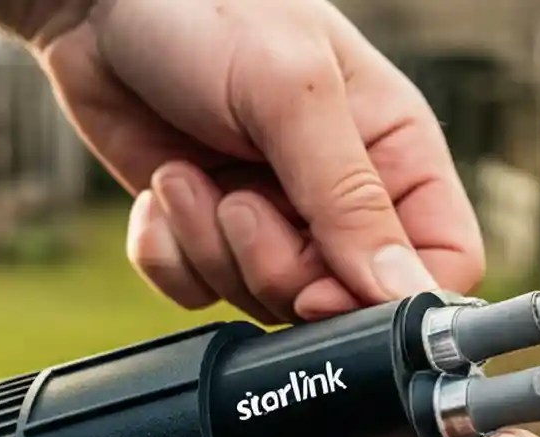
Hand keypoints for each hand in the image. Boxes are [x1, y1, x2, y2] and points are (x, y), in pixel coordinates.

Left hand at [0, 0, 484, 322]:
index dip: (388, 297)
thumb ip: (350, 199)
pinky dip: (168, 255)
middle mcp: (342, 198)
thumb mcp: (291, 95)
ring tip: (189, 176)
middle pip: (341, 300)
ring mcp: (275, 220)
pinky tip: (163, 191)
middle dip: (274, 266)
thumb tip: (404, 293)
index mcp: (396, 153)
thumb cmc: (205, 13)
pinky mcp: (208, 234)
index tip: (323, 288)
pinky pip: (198, 294)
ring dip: (211, 250)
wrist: (97, 3)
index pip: (443, 261)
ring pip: (265, 303)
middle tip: (237, 202)